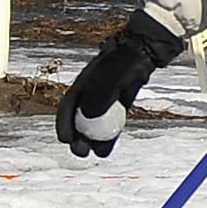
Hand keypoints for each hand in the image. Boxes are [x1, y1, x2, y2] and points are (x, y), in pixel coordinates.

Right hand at [56, 14, 175, 157]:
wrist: (142, 54)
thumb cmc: (123, 63)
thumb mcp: (109, 77)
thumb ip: (100, 94)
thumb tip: (88, 117)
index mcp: (82, 85)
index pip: (68, 107)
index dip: (64, 124)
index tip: (64, 139)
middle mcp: (91, 95)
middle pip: (79, 121)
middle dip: (76, 138)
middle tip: (80, 151)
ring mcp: (105, 102)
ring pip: (94, 126)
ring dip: (92, 142)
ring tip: (94, 154)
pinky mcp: (118, 107)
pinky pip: (110, 126)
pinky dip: (107, 138)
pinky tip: (104, 150)